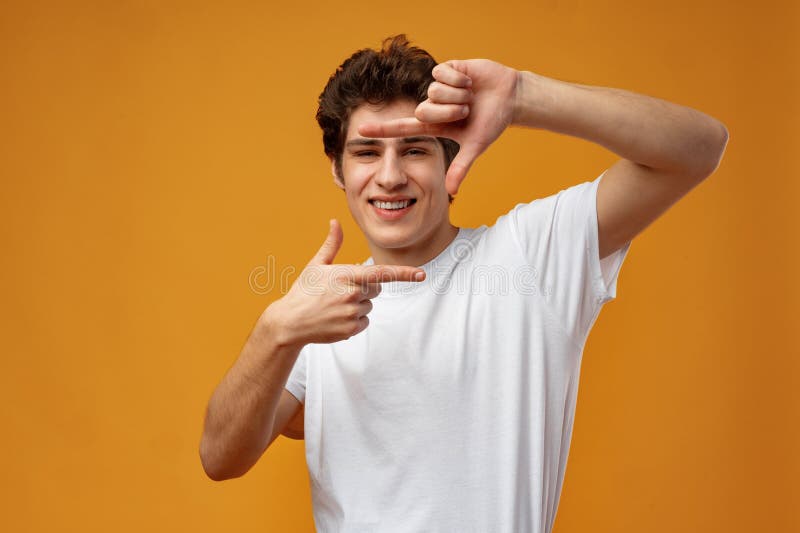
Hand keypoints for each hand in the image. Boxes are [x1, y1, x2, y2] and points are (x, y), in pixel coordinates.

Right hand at [264, 220, 424, 346]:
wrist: (290, 322)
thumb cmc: (303, 290)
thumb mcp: (316, 265)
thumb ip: (331, 244)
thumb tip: (335, 222)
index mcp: (346, 275)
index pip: (382, 274)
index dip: (404, 273)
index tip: (422, 274)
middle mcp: (352, 294)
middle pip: (376, 290)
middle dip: (364, 289)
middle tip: (340, 292)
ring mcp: (352, 313)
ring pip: (369, 306)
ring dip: (358, 305)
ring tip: (335, 306)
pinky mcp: (351, 329)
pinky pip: (364, 321)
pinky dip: (354, 320)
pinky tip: (336, 318)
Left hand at [358, 59, 519, 194]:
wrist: (510, 97)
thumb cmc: (492, 121)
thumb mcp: (475, 145)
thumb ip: (461, 167)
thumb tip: (451, 192)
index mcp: (434, 125)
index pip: (402, 127)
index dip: (382, 129)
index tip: (360, 132)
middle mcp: (432, 105)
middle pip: (423, 109)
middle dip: (449, 112)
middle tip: (467, 110)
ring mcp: (438, 87)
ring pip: (434, 91)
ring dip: (458, 95)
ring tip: (471, 95)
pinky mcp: (446, 68)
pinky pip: (442, 72)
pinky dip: (460, 78)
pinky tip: (469, 80)